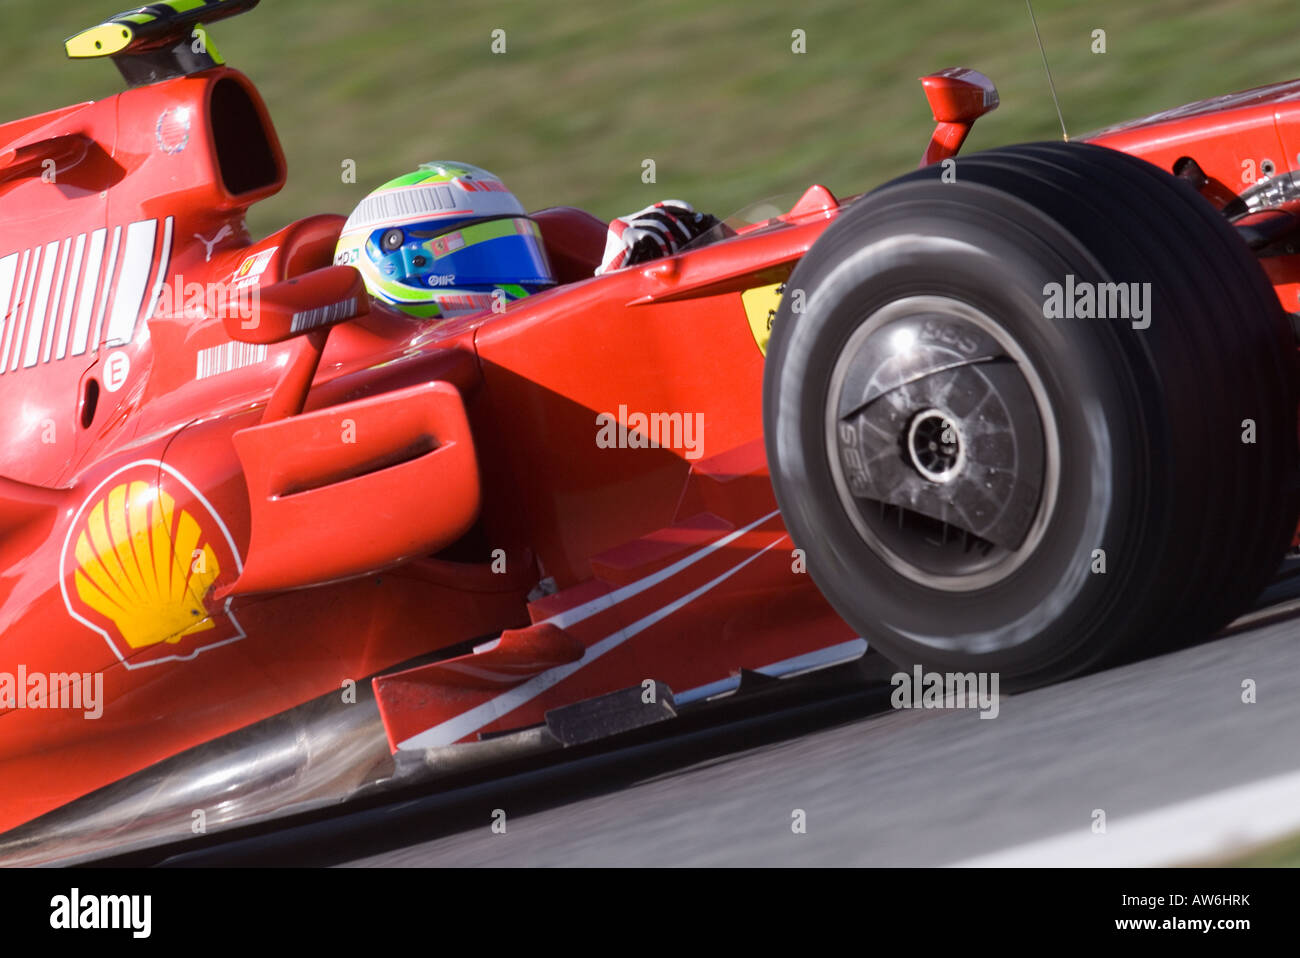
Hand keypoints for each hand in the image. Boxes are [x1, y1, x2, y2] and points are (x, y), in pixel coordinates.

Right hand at [595, 201, 719, 273]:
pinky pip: (650, 236)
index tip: (691, 210)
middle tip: (689, 237)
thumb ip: (656, 241)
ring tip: (678, 250)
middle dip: (677, 225)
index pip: (656, 207)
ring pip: (656, 226)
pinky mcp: (625, 236)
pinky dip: (661, 245)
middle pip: (658, 214)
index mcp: (629, 222)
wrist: (605, 283)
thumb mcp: (642, 253)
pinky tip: (666, 255)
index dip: (675, 206)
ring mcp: (624, 227)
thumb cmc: (626, 273)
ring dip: (670, 239)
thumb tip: (684, 235)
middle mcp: (625, 221)